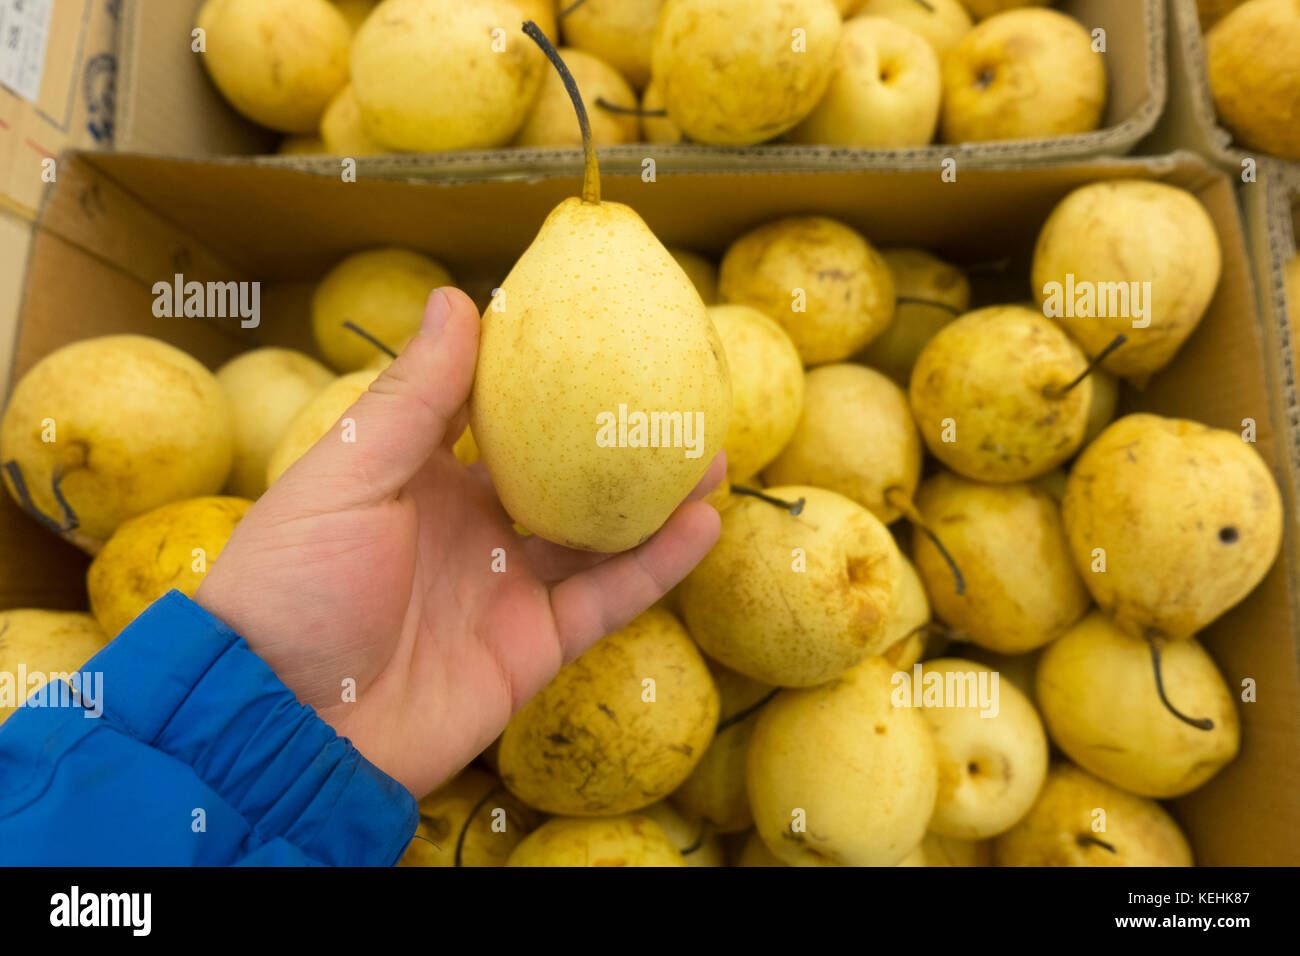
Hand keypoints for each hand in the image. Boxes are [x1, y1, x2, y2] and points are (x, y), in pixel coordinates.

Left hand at [196, 288, 723, 798]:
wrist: (285, 726)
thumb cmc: (295, 586)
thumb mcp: (346, 477)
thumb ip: (412, 399)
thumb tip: (457, 299)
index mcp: (417, 478)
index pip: (487, 411)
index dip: (534, 372)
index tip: (588, 325)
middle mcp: (470, 528)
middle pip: (557, 472)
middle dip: (609, 437)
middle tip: (670, 391)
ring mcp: (506, 588)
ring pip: (596, 534)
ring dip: (651, 497)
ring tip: (708, 450)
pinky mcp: (534, 648)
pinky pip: (608, 600)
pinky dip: (657, 565)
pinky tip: (702, 523)